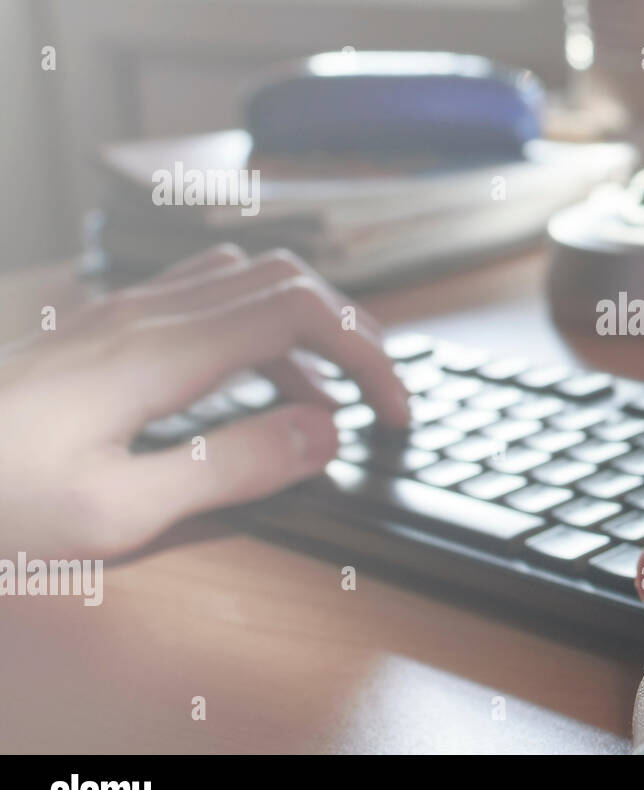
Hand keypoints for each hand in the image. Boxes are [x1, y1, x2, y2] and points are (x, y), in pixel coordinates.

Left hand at [0, 245, 408, 559]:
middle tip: (377, 397)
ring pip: (248, 280)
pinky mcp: (103, 329)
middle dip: (351, 330)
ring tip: (322, 400)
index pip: (302, 310)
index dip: (367, 351)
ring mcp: (121, 313)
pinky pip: (205, 300)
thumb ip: (231, 466)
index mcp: (161, 351)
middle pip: (286, 278)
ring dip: (306, 328)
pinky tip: (248, 386)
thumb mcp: (117, 511)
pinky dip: (256, 331)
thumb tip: (324, 429)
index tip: (393, 408)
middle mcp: (146, 314)